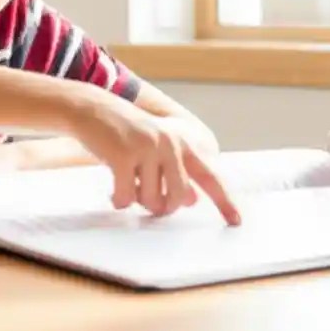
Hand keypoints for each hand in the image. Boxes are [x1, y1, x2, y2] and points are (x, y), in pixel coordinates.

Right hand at [72, 93, 240, 224]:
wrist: (93, 109)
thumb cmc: (127, 135)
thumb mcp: (157, 149)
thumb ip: (177, 173)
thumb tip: (191, 201)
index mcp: (183, 142)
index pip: (210, 176)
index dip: (224, 201)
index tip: (236, 221)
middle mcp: (170, 143)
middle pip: (178, 198)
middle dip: (162, 207)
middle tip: (149, 201)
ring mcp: (147, 148)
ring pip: (151, 201)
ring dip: (137, 201)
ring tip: (128, 186)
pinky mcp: (123, 155)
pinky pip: (126, 198)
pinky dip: (119, 201)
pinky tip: (113, 193)